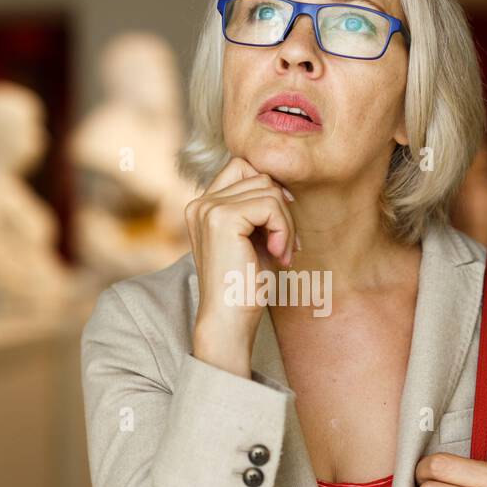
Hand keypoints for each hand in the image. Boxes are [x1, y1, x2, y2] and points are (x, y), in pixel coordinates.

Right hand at [184, 156, 297, 377]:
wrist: (229, 320)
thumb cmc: (245, 285)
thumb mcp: (253, 239)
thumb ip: (258, 209)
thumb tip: (283, 184)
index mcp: (203, 206)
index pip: (243, 167)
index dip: (270, 189)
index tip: (282, 224)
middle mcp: (200, 203)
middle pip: (259, 176)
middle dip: (282, 209)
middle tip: (286, 245)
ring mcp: (209, 209)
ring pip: (268, 189)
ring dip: (286, 222)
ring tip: (282, 253)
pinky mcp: (223, 218)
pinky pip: (270, 204)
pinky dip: (284, 228)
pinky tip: (279, 255)